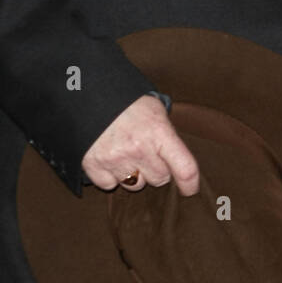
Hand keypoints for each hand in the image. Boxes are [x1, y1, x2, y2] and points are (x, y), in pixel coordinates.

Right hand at [81, 94, 198, 194]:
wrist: (91, 92)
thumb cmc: (128, 101)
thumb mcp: (155, 110)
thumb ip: (168, 135)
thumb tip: (180, 161)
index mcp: (159, 132)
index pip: (185, 168)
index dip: (190, 183)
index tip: (190, 189)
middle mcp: (138, 148)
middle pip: (159, 179)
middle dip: (156, 169)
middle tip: (146, 152)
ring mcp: (115, 158)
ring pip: (135, 185)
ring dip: (134, 174)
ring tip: (127, 153)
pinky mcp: (94, 165)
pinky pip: (109, 185)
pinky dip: (110, 175)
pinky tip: (110, 157)